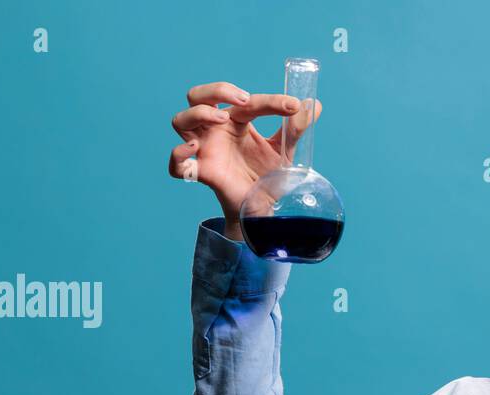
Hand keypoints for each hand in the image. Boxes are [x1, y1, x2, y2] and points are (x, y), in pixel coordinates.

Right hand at [167, 80, 321, 228]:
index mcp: (237, 121)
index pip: (245, 101)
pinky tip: (194, 150)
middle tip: (242, 101)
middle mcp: (216, 130)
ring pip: (181, 120)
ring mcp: (205, 150)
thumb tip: (313, 104)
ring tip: (222, 119)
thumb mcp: (285, 152)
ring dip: (198, 113)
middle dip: (216, 90)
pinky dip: (178, 154)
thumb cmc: (268, 176)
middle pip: (198, 96)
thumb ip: (295, 128)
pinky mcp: (200, 173)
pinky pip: (176, 164)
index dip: (270, 100)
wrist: (263, 209)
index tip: (292, 106)